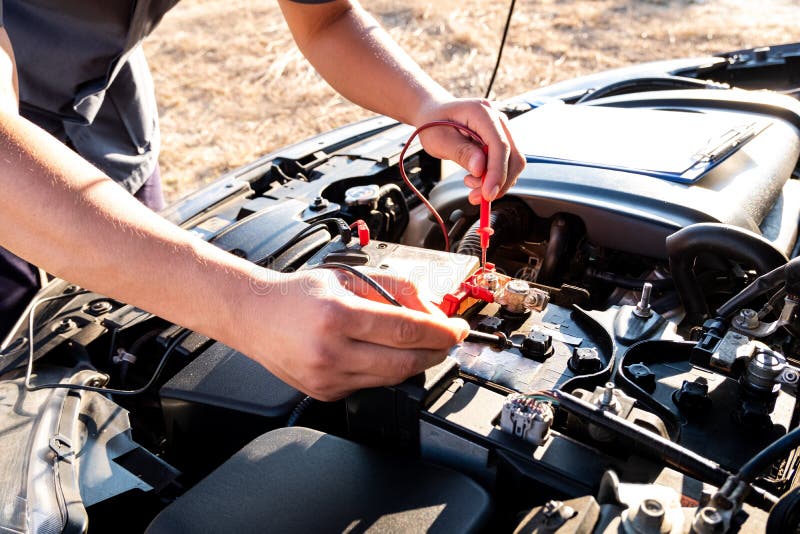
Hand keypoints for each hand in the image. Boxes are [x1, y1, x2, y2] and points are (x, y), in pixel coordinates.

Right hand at [241, 268, 468, 400]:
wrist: (254, 316)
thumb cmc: (299, 294)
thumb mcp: (349, 277)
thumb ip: (396, 290)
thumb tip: (433, 309)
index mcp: (338, 315)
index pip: (406, 329)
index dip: (441, 332)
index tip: (458, 328)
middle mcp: (331, 351)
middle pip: (405, 362)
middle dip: (436, 351)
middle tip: (448, 339)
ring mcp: (327, 378)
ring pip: (391, 378)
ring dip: (415, 362)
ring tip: (420, 343)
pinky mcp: (324, 393)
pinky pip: (370, 385)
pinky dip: (387, 371)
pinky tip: (384, 354)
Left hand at [415, 98, 525, 204]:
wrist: (433, 114)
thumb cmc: (433, 123)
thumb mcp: (439, 140)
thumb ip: (461, 153)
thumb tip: (480, 168)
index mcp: (482, 112)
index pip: (500, 145)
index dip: (497, 172)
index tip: (488, 193)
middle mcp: (497, 119)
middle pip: (513, 155)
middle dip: (498, 181)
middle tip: (477, 197)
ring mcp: (501, 130)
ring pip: (512, 162)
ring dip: (496, 181)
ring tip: (470, 183)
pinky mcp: (499, 141)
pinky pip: (505, 163)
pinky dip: (494, 177)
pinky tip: (476, 178)